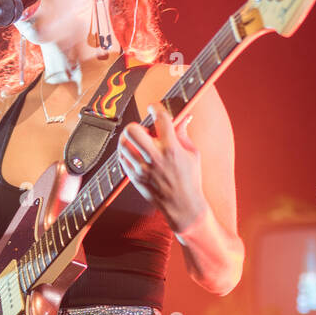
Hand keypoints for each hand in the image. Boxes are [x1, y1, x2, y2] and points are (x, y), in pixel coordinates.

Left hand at [118, 103, 208, 232]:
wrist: (183, 206)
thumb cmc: (190, 181)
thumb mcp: (193, 154)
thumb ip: (183, 133)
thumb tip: (183, 117)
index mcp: (172, 148)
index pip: (160, 118)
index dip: (155, 107)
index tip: (153, 108)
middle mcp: (155, 157)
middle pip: (133, 130)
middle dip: (137, 125)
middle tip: (142, 130)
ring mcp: (143, 168)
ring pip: (123, 144)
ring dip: (129, 139)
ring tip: (137, 142)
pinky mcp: (135, 178)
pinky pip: (122, 159)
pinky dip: (126, 153)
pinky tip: (134, 154)